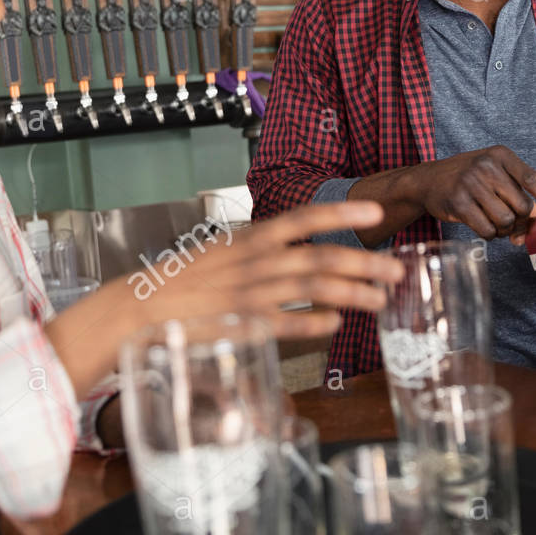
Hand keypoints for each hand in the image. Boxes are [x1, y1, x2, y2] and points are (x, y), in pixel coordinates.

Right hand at [46, 201, 404, 394]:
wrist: (137, 307)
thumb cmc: (185, 281)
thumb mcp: (226, 254)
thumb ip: (263, 254)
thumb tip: (301, 256)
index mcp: (250, 239)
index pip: (304, 217)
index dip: (342, 211)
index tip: (377, 209)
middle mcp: (253, 262)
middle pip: (320, 256)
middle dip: (364, 261)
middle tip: (398, 268)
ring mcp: (247, 293)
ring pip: (310, 288)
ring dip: (351, 293)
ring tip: (381, 301)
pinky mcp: (238, 324)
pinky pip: (283, 323)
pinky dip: (312, 324)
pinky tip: (336, 326)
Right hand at [419, 146, 535, 244]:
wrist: (428, 180)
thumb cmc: (468, 179)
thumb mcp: (493, 175)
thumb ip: (516, 193)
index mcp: (500, 155)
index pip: (531, 178)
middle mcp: (486, 166)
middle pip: (522, 206)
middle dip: (520, 221)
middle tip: (512, 224)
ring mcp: (471, 184)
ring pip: (505, 220)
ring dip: (504, 229)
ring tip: (494, 222)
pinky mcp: (458, 203)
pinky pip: (487, 230)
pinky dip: (489, 234)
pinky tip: (482, 225)